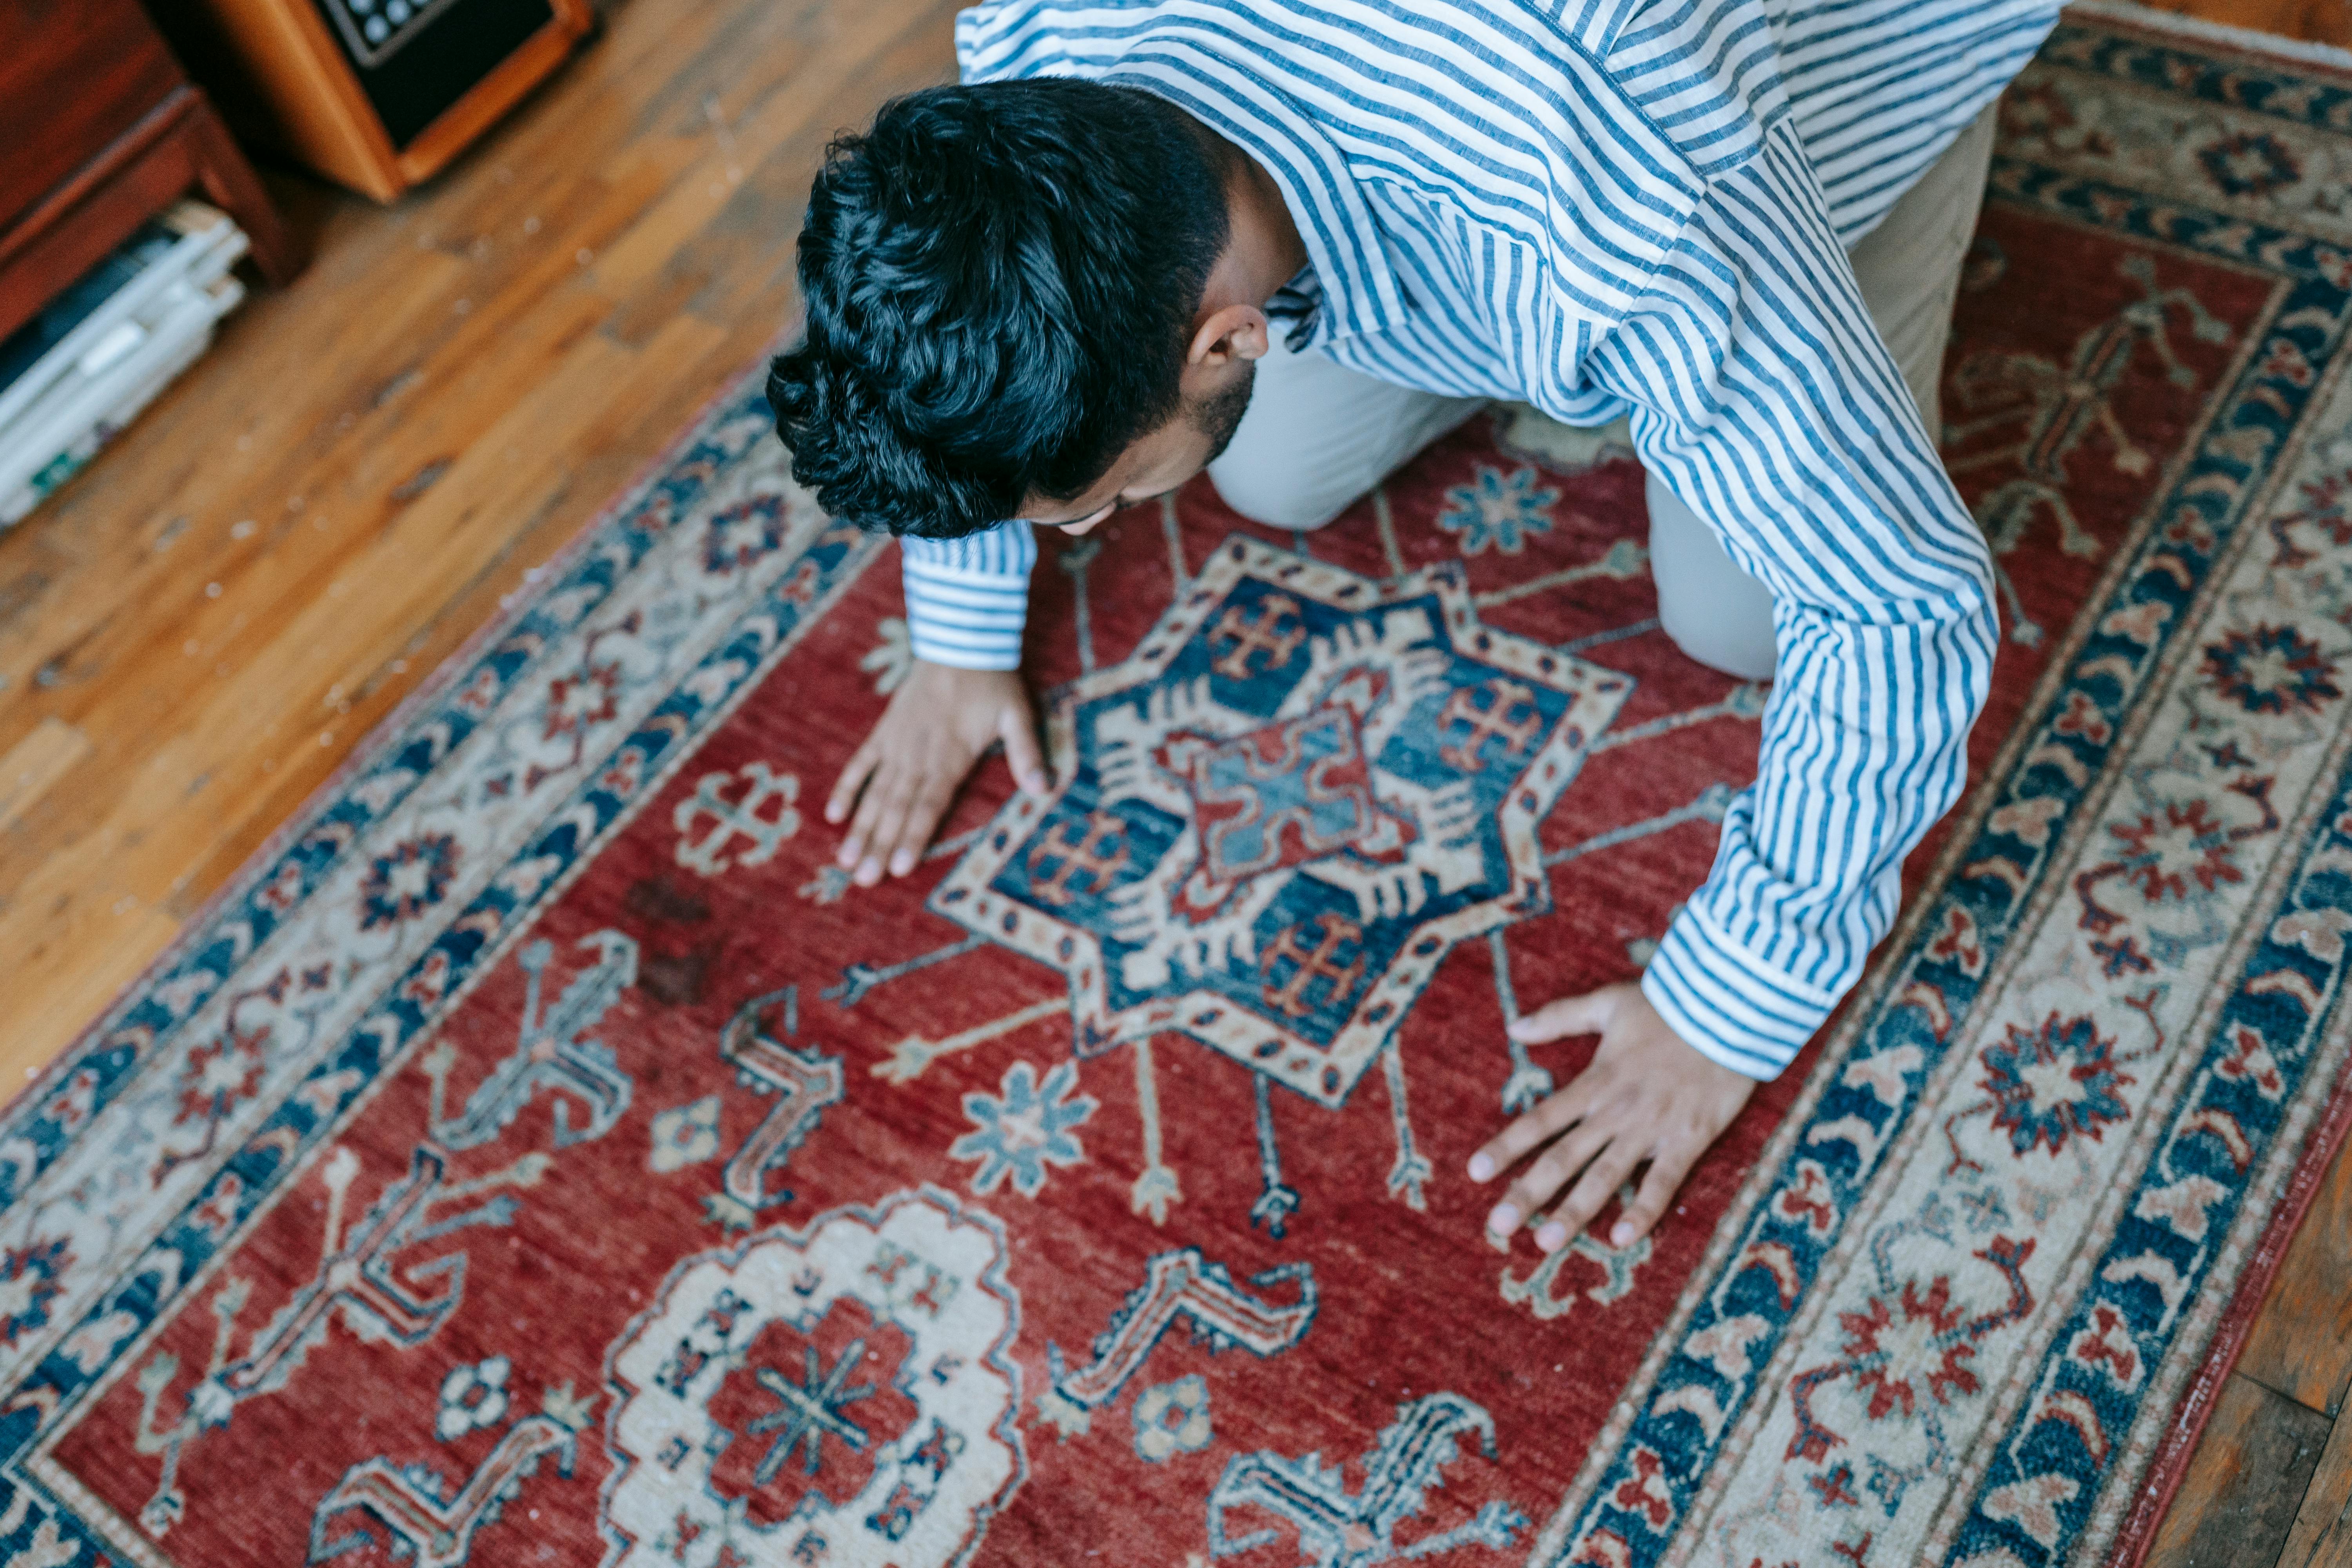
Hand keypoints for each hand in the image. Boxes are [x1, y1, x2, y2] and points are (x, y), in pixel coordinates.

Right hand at [826, 660, 1047, 885]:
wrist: (959, 640)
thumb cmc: (992, 681)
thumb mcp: (1017, 713)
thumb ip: (1026, 752)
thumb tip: (1044, 788)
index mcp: (950, 756)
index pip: (929, 805)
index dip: (912, 837)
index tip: (898, 867)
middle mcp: (918, 755)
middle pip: (896, 808)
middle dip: (879, 845)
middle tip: (862, 880)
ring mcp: (897, 744)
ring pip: (875, 792)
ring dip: (860, 827)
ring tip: (845, 860)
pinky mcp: (885, 732)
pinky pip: (861, 763)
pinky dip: (846, 787)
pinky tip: (833, 815)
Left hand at [1468, 983, 1755, 1251]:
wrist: (1730, 1008)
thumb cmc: (1668, 1006)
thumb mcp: (1607, 1003)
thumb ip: (1559, 1017)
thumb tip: (1514, 1027)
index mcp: (1594, 1081)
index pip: (1540, 1120)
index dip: (1506, 1146)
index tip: (1474, 1172)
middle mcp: (1615, 1111)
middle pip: (1563, 1158)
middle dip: (1528, 1193)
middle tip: (1498, 1225)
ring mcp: (1650, 1129)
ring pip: (1604, 1176)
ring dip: (1574, 1211)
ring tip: (1546, 1242)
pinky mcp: (1687, 1140)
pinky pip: (1662, 1182)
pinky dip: (1642, 1210)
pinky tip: (1620, 1239)